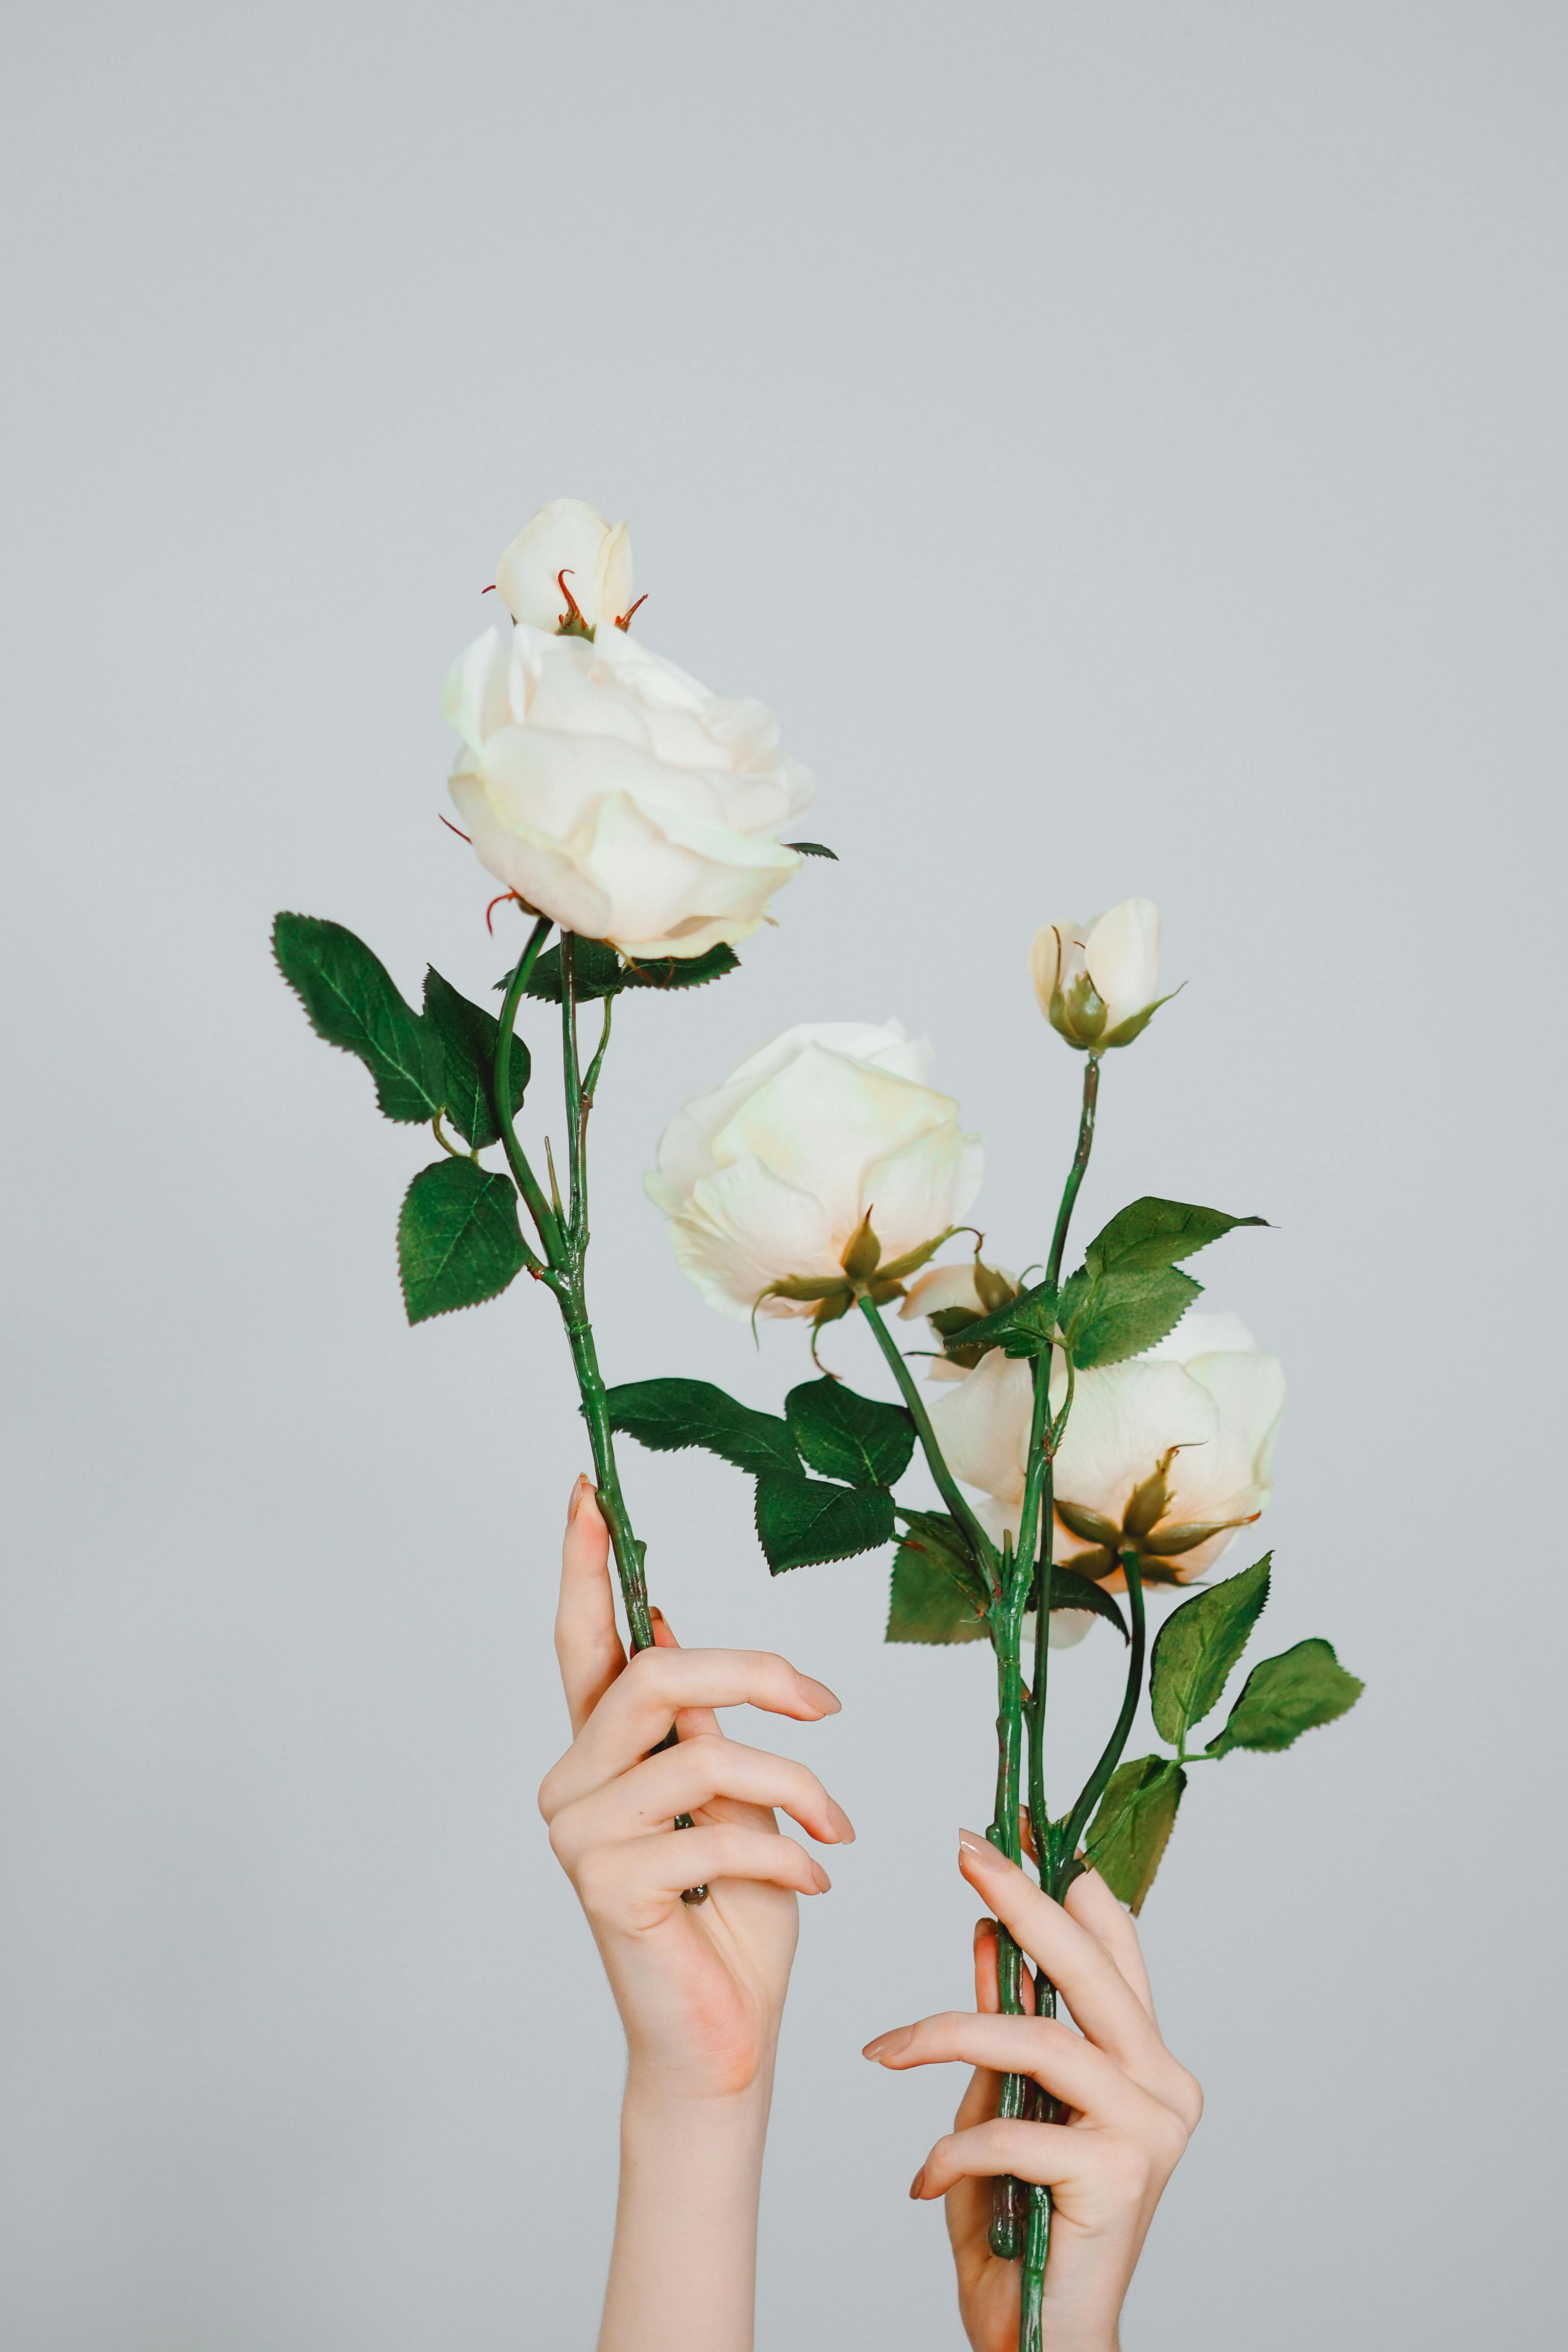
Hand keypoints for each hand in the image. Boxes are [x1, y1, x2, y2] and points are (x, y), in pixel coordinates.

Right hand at [538, 1475, 854, 2103]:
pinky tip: (811, 1883)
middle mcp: (574, 1781)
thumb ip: (702, 1726)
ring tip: (837, 1828)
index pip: (584, 1639)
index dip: (583, 1564)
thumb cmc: (736, 1919)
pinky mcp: (605, 1887)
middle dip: (756, 1675)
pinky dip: (785, 1852)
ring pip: (701, 1754)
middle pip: (655, 1675)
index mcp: (603, 1748)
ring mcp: (579, 1834)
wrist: (726, 2041)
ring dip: (795, 1786)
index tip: (585, 1491)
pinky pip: (714, 1831)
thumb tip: (673, 1629)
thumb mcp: (736, 1801)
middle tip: (826, 1703)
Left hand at [863, 1831, 1201, 2351]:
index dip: (1071, 1888)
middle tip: (966, 1850)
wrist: (1042, 2343)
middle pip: (1085, 1971)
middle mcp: (1165, 2085)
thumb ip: (1004, 2029)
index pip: (1115, 1953)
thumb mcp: (1002, 2109)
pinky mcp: (1120, 2174)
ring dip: (947, 2035)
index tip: (1022, 1831)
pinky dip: (952, 2149)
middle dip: (1022, 1902)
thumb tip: (980, 1934)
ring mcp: (1151, 2128)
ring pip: (1039, 2040)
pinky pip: (1014, 2128)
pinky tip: (923, 2179)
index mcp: (1146, 2064)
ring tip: (887, 2050)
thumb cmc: (1022, 2229)